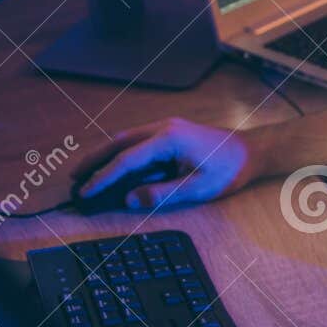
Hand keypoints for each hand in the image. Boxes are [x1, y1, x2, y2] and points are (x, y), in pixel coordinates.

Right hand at [76, 117, 254, 208]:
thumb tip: (129, 199)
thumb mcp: (197, 187)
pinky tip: (114, 165)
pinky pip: (138, 141)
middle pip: (118, 143)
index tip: (86, 191)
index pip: (126, 159)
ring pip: (126, 139)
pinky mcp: (170, 132)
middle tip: (74, 178)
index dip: (103, 177)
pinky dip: (121, 153)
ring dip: (105, 154)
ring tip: (87, 172)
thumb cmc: (229, 168)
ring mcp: (166, 127)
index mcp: (168, 139)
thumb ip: (161, 193)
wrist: (252, 150)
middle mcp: (163, 128)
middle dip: (94, 160)